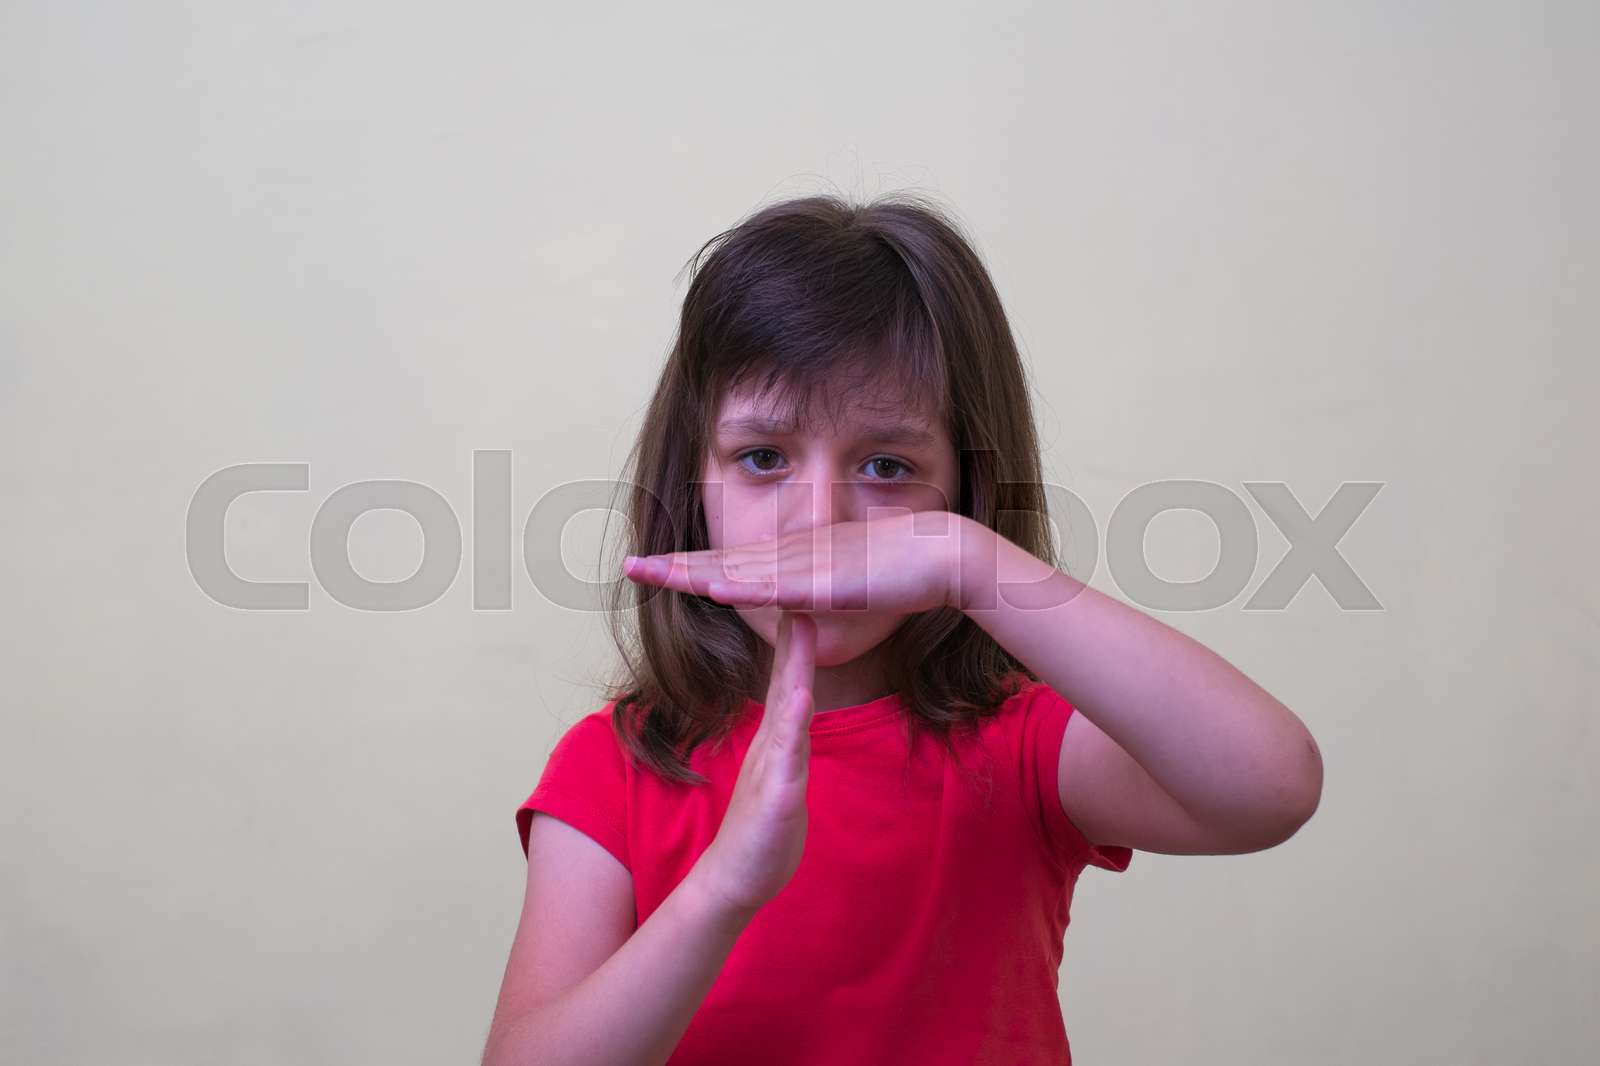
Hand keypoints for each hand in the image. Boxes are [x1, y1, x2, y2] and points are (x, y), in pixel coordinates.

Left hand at [622, 510, 970, 614]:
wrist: (941, 553)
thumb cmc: (899, 571)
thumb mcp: (842, 588)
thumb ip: (813, 597)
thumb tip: (791, 609)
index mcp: (792, 560)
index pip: (729, 565)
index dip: (689, 566)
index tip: (653, 567)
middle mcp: (790, 557)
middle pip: (721, 563)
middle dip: (673, 566)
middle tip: (629, 566)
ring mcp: (805, 566)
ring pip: (738, 571)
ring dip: (693, 573)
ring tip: (652, 572)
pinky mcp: (826, 581)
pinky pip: (777, 587)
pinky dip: (743, 589)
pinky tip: (713, 589)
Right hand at [690, 611, 817, 917]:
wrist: (736, 880)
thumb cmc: (765, 830)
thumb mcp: (786, 776)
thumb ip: (792, 741)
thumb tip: (800, 709)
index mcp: (779, 740)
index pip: (790, 681)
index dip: (799, 640)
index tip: (807, 596)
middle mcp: (773, 745)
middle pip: (786, 681)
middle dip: (796, 636)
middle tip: (802, 587)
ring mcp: (772, 769)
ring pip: (786, 711)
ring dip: (794, 668)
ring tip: (801, 628)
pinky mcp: (776, 797)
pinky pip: (786, 757)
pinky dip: (793, 727)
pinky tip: (801, 701)